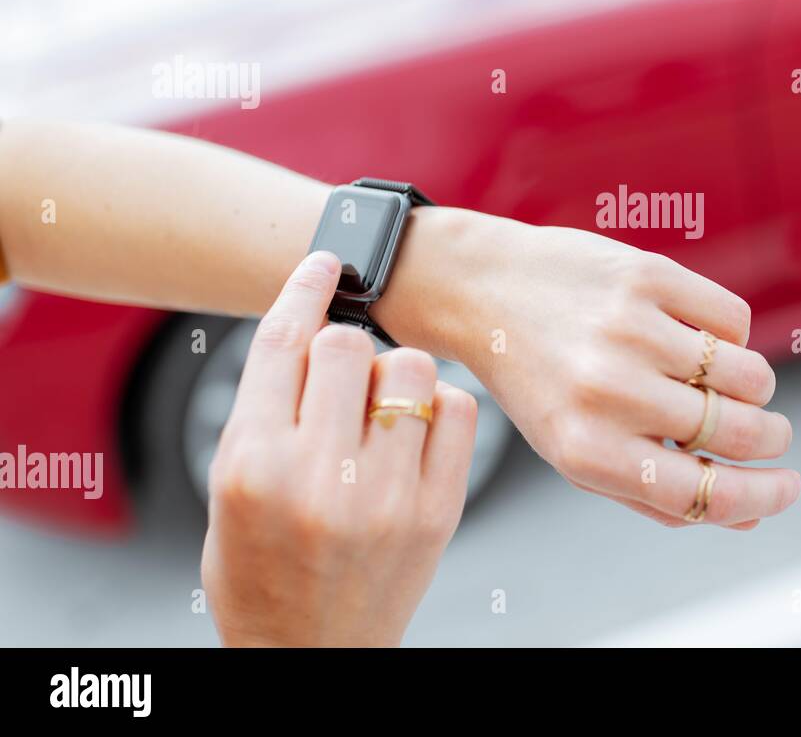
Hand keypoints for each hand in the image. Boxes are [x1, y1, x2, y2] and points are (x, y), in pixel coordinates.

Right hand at [201, 251, 476, 646]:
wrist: (308, 652)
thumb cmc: (260, 567)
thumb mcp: (229, 485)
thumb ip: (265, 404)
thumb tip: (314, 317)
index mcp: (253, 465)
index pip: (282, 342)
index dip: (305, 288)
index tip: (324, 261)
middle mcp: (319, 477)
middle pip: (349, 344)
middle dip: (344, 347)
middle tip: (340, 380)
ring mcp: (385, 496)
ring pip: (411, 367)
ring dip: (394, 373)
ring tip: (378, 411)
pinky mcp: (437, 511)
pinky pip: (458, 409)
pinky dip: (439, 404)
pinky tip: (415, 431)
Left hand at [377, 210, 800, 528]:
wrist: (486, 291)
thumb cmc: (542, 383)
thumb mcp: (579, 452)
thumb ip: (658, 493)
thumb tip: (748, 517)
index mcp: (589, 452)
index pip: (708, 492)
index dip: (764, 497)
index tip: (790, 485)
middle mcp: (610, 392)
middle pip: (740, 432)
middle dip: (772, 439)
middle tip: (772, 433)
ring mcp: (630, 330)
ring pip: (749, 375)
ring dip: (755, 387)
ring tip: (729, 383)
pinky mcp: (646, 277)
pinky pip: (734, 317)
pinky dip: (732, 334)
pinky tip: (698, 336)